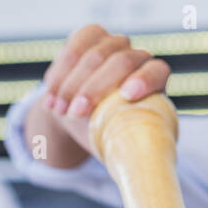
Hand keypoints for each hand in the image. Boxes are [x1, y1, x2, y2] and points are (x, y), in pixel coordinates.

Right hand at [39, 24, 170, 157]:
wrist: (81, 117)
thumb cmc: (107, 136)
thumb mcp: (120, 144)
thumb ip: (128, 147)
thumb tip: (133, 171)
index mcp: (155, 82)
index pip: (156, 71)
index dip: (144, 80)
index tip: (127, 96)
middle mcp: (138, 58)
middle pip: (122, 62)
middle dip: (94, 89)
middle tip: (75, 114)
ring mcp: (114, 44)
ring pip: (95, 56)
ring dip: (71, 85)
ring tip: (59, 112)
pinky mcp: (90, 36)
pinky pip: (75, 47)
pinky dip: (60, 73)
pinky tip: (52, 96)